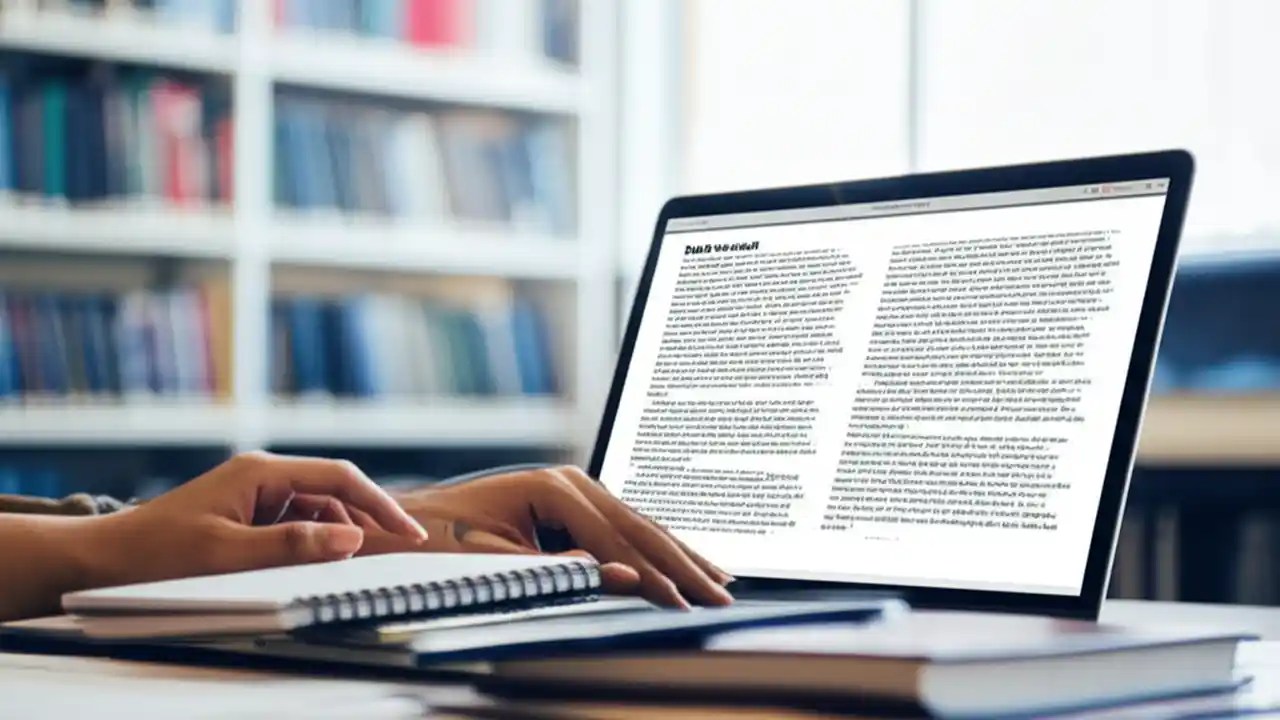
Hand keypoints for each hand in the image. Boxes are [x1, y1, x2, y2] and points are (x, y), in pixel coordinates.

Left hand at [88, 451, 427, 588]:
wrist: (107, 559)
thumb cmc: (160, 552)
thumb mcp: (230, 554)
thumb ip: (294, 545)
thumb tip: (352, 537)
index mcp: (261, 471)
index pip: (338, 477)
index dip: (379, 503)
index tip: (408, 531)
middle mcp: (262, 475)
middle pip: (332, 489)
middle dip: (368, 515)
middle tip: (404, 545)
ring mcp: (255, 494)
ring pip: (316, 508)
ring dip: (340, 531)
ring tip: (362, 561)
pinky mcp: (247, 513)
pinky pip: (295, 522)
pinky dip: (315, 539)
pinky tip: (322, 560)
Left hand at [356, 466, 734, 608]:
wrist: (402, 526)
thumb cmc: (435, 545)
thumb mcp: (494, 562)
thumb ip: (558, 570)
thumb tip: (623, 576)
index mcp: (553, 487)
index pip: (618, 538)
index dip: (655, 576)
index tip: (685, 606)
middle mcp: (570, 481)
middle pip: (640, 526)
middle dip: (684, 566)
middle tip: (723, 598)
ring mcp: (573, 489)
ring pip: (640, 525)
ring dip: (681, 557)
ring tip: (721, 582)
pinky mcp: (572, 505)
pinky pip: (625, 528)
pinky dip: (658, 550)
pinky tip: (683, 563)